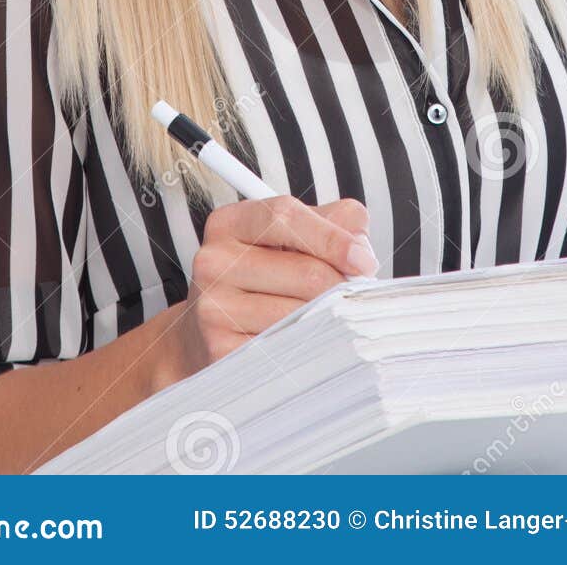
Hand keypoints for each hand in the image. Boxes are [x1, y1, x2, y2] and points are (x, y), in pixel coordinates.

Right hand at [172, 195, 377, 377]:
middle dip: (341, 285)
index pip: (285, 216)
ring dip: (329, 317)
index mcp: (230, 222)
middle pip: (304, 271)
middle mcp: (214, 261)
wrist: (203, 334)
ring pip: (301, 313)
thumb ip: (332, 223)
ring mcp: (213, 307)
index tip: (363, 260)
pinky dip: (307, 346)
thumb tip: (361, 250)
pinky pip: (286, 349)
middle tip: (354, 295)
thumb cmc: (261, 278)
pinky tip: (306, 341)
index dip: (332, 238)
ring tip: (330, 316)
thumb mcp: (288, 237)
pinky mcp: (220, 350)